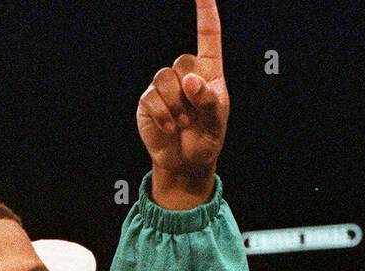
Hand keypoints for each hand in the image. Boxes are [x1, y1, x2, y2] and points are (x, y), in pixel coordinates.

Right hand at [137, 0, 228, 208]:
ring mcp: (164, 87)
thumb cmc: (206, 138)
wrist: (184, 162)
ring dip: (176, 105)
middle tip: (194, 116)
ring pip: (164, 78)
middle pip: (182, 62)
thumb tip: (191, 80)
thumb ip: (208, 100)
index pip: (209, 36)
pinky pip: (152, 97)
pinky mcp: (148, 100)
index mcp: (209, 71)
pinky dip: (163, 115)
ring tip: (183, 123)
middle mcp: (185, 74)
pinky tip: (170, 128)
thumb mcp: (217, 122)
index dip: (205, 12)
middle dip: (189, 92)